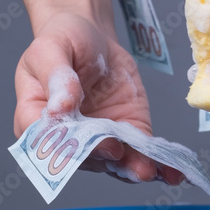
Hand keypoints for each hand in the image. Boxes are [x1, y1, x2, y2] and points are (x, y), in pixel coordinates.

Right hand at [13, 12, 183, 183]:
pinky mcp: (127, 135)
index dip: (65, 144)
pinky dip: (157, 164)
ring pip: (114, 162)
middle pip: (83, 156)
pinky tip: (173, 173)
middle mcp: (66, 139)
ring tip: (148, 170)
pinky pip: (140, 154)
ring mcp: (99, 140)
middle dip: (103, 157)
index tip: (83, 137)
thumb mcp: (50, 48)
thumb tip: (59, 108)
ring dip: (132, 169)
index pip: (47, 140)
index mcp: (36, 119)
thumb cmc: (63, 40)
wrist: (92, 36)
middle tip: (119, 152)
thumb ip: (55, 76)